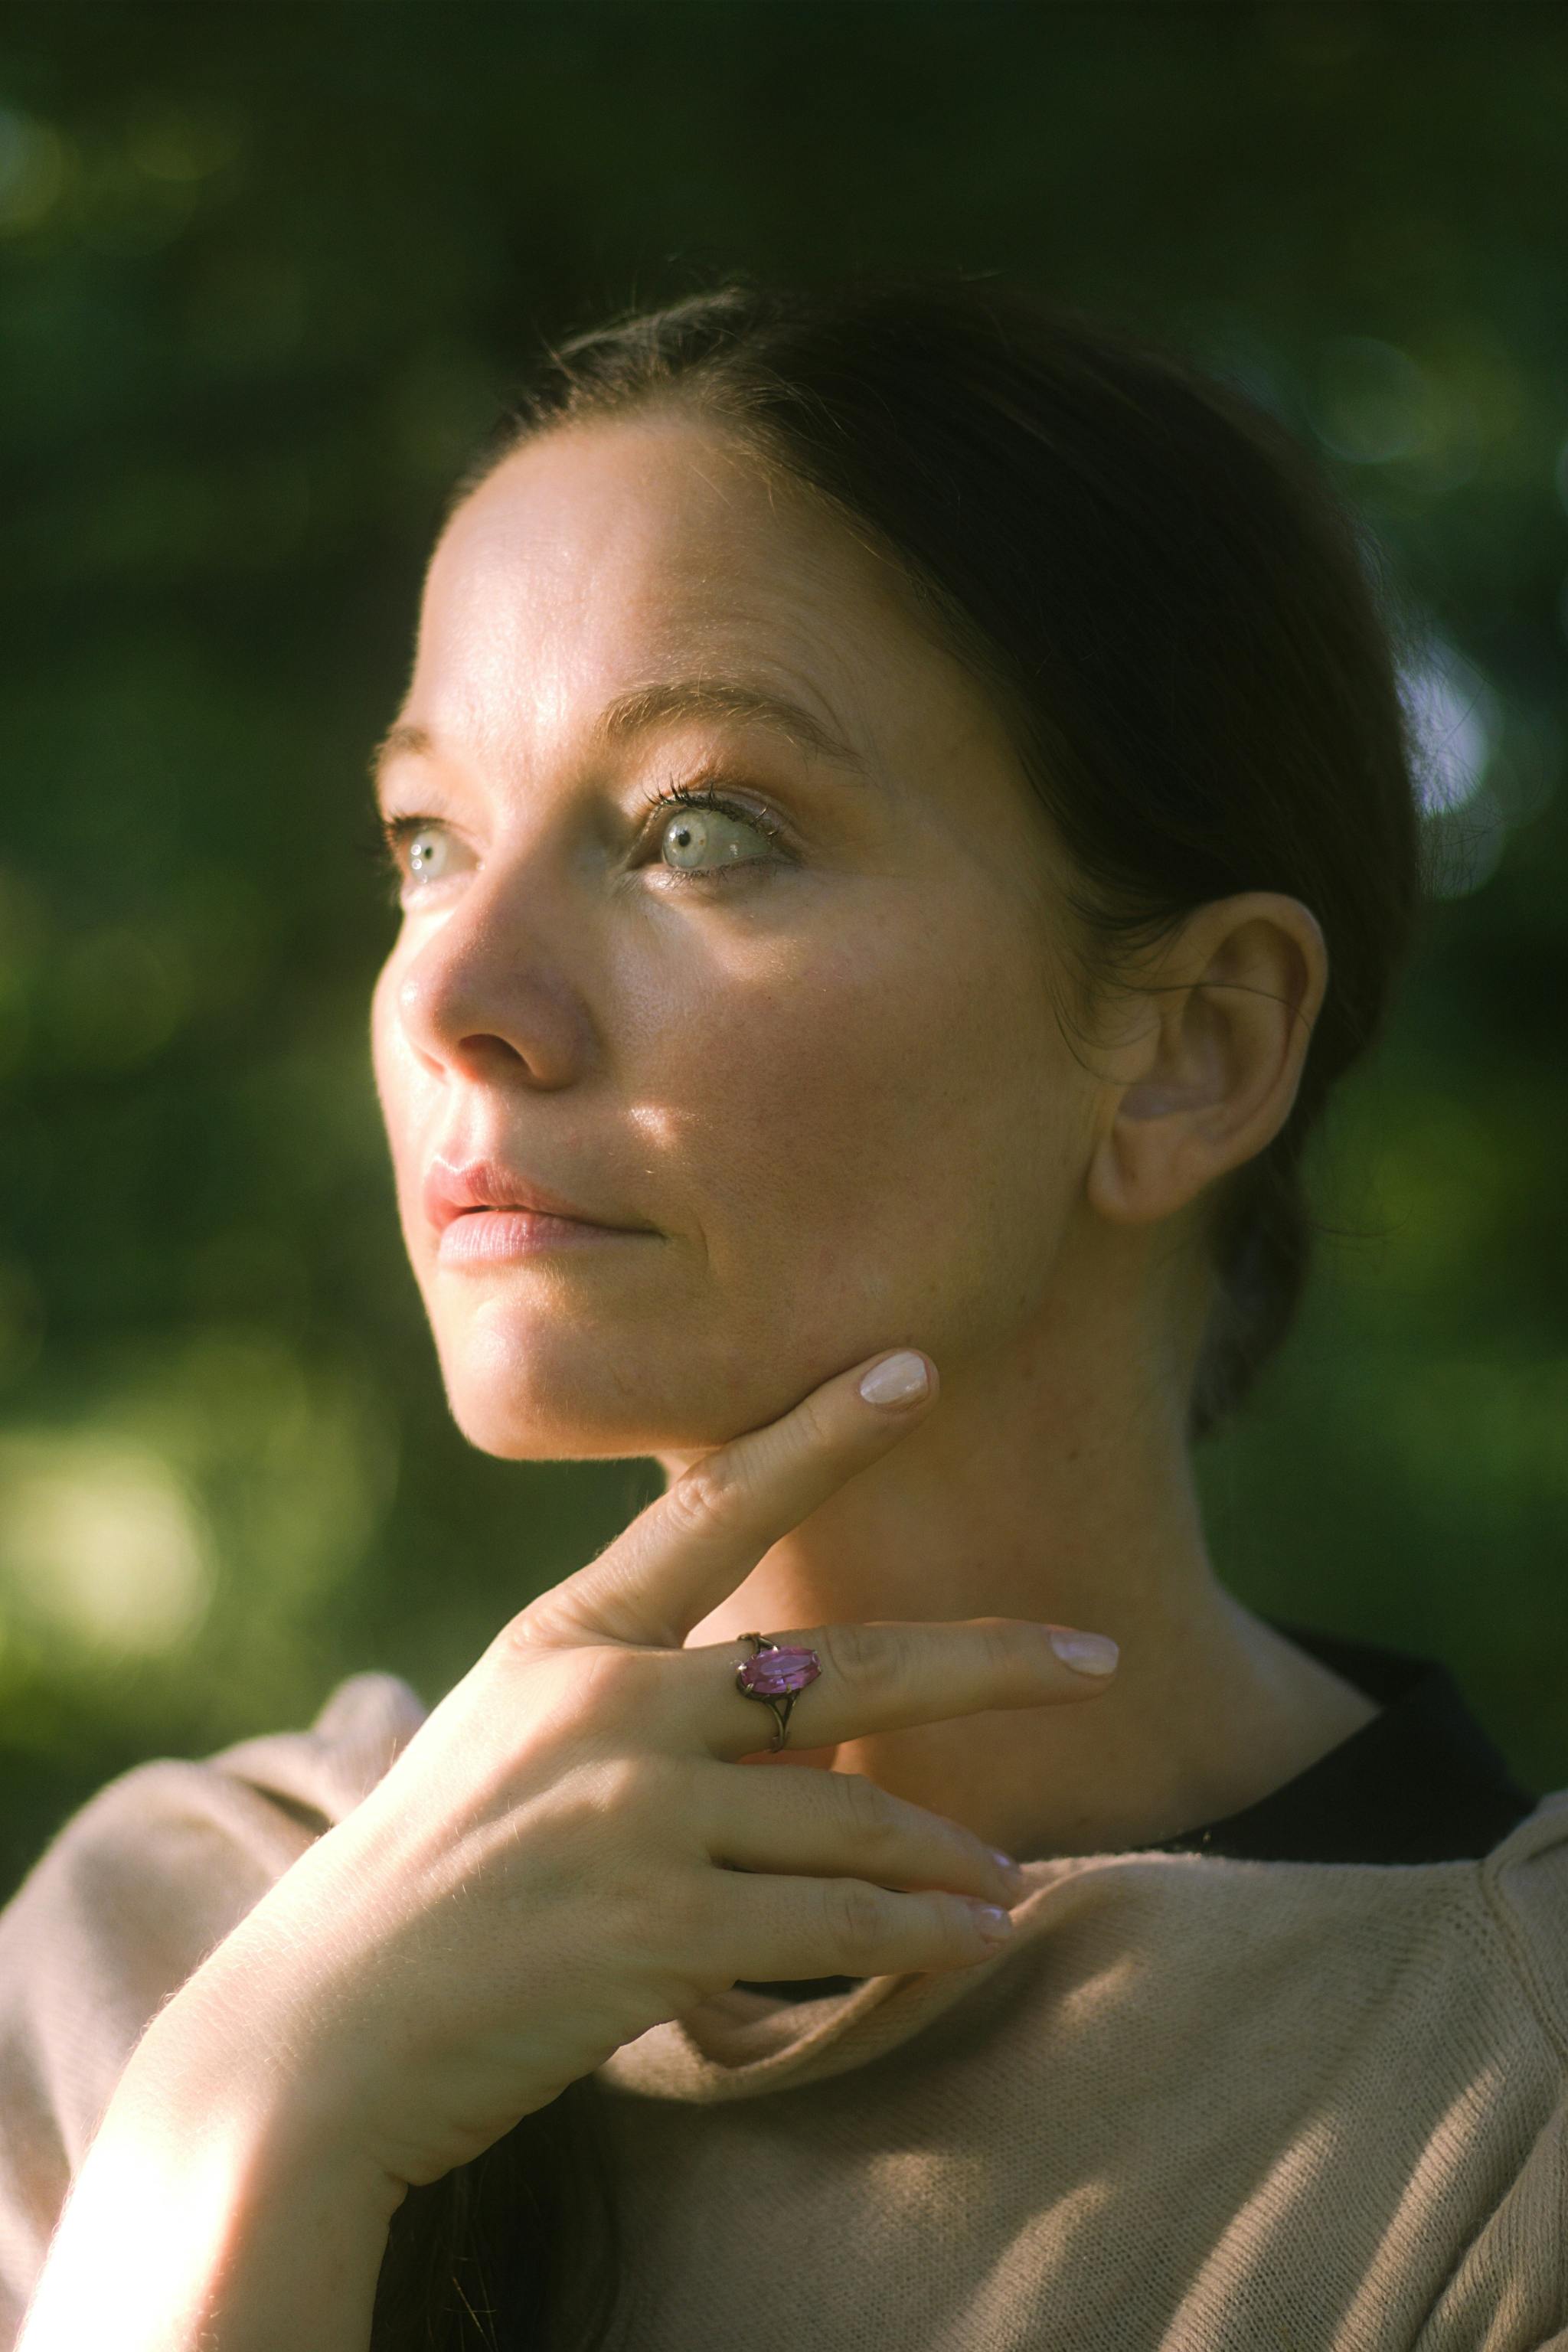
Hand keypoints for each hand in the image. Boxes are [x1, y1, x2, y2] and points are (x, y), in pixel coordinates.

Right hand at [178, 1347, 1117, 2192]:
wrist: (320, 2033)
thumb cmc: (423, 1878)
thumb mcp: (500, 1729)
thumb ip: (618, 1681)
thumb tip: (761, 1667)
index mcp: (564, 1637)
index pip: (713, 1509)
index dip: (821, 1432)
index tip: (916, 1367)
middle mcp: (608, 1704)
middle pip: (845, 1664)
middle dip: (989, 1660)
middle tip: (1098, 1659)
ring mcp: (632, 1814)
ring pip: (853, 1815)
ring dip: (951, 1854)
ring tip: (1011, 1879)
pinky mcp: (653, 1930)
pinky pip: (831, 1924)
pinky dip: (919, 1935)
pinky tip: (983, 1938)